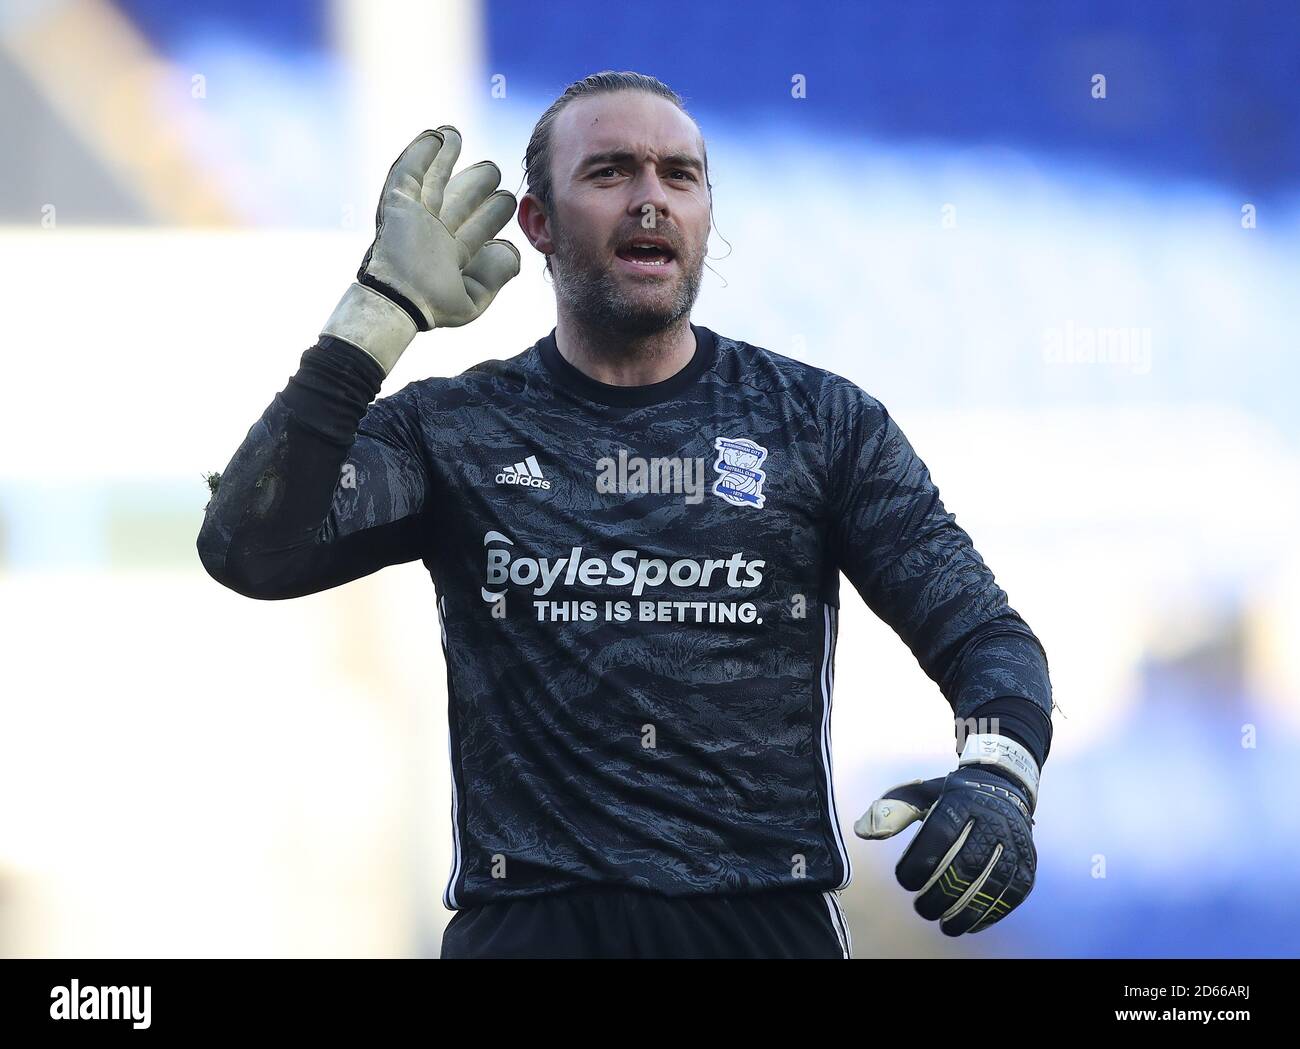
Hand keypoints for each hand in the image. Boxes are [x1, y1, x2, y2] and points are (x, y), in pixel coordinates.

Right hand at [322, 126, 519, 373]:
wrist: (403, 299)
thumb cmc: (433, 306)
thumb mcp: (473, 298)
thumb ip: (496, 275)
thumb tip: (510, 248)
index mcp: (451, 255)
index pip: (476, 228)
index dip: (491, 213)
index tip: (506, 198)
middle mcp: (434, 233)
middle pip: (458, 199)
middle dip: (476, 183)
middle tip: (492, 169)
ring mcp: (415, 216)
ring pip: (433, 179)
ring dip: (445, 157)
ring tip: (455, 134)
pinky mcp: (397, 202)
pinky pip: (409, 171)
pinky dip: (420, 152)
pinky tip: (435, 137)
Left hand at [853, 766, 1035, 934]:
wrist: (1003, 786)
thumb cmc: (952, 797)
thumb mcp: (922, 794)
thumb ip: (892, 811)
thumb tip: (862, 831)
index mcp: (961, 801)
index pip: (939, 834)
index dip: (919, 861)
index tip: (904, 881)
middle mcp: (992, 820)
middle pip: (966, 864)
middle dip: (941, 893)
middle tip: (921, 908)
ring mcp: (1014, 843)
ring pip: (992, 883)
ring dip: (966, 910)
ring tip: (943, 924)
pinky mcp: (1028, 863)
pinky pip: (1012, 894)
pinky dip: (990, 914)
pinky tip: (969, 924)